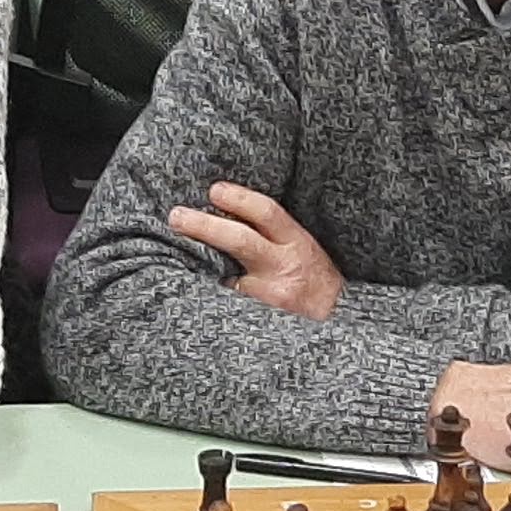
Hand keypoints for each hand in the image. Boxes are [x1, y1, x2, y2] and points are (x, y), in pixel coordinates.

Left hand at [166, 183, 344, 317]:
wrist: (337, 318)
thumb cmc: (316, 277)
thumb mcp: (303, 245)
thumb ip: (272, 230)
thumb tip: (229, 211)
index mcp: (296, 242)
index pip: (267, 213)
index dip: (239, 199)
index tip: (214, 190)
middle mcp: (283, 266)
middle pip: (241, 241)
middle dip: (205, 226)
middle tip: (176, 216)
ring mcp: (269, 296)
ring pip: (229, 278)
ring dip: (200, 264)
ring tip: (173, 251)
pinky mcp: (259, 320)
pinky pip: (228, 304)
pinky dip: (209, 295)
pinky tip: (191, 288)